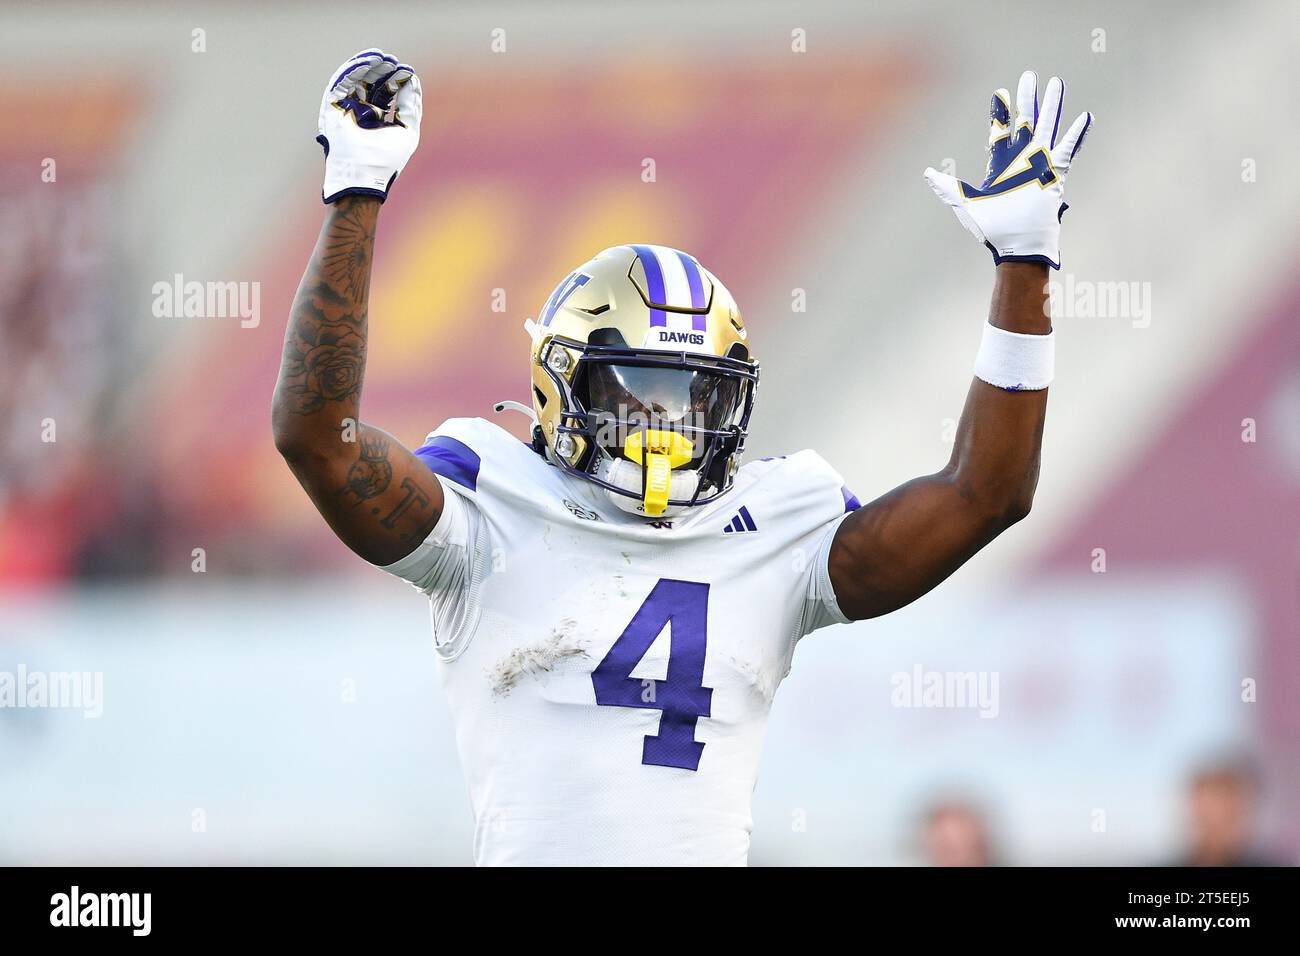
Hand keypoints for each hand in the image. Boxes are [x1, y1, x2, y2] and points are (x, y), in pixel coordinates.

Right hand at [316, 48, 422, 203]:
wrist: (363, 176)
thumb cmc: (386, 160)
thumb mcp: (407, 130)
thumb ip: (411, 105)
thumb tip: (413, 79)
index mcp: (377, 120)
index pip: (386, 93)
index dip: (396, 80)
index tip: (407, 70)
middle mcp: (359, 113)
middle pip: (371, 83)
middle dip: (383, 70)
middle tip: (394, 61)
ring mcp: (345, 109)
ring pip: (355, 79)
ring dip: (369, 65)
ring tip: (383, 57)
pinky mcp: (331, 107)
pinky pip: (340, 82)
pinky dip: (353, 69)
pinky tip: (369, 61)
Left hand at [925, 71, 1091, 268]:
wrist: (1016, 246)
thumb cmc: (992, 229)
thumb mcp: (966, 204)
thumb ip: (948, 187)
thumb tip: (928, 174)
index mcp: (1000, 166)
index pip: (1000, 132)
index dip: (1000, 113)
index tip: (1000, 93)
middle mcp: (1021, 162)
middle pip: (1025, 122)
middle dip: (1027, 99)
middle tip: (1030, 76)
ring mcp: (1039, 166)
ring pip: (1047, 128)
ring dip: (1052, 106)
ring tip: (1056, 83)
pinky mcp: (1054, 175)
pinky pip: (1067, 151)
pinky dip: (1076, 135)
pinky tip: (1085, 117)